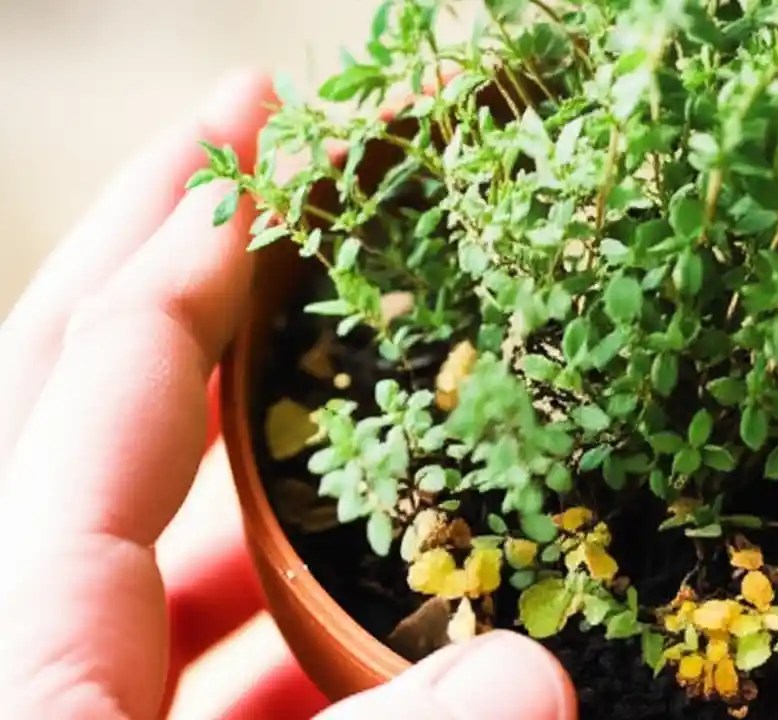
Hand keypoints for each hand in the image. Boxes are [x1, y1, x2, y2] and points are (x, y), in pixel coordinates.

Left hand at [0, 70, 573, 719]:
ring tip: (332, 352)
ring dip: (232, 419)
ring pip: (136, 502)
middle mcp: (25, 631)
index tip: (272, 132)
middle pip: (78, 382)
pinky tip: (336, 581)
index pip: (108, 371)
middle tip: (248, 143)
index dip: (198, 241)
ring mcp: (58, 675)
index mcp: (19, 642)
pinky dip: (254, 574)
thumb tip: (543, 674)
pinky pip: (170, 614)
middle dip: (163, 245)